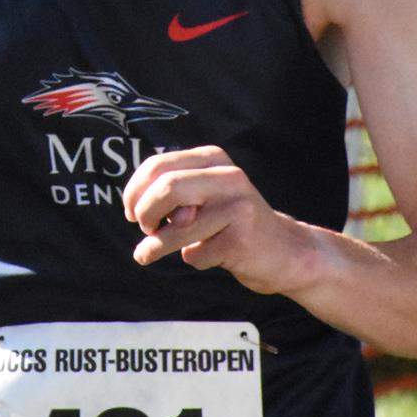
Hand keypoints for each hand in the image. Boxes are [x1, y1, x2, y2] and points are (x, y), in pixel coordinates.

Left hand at [121, 146, 320, 297]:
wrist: (287, 251)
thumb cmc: (232, 222)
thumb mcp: (204, 193)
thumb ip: (172, 192)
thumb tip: (134, 206)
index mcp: (212, 158)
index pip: (157, 166)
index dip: (134, 191)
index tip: (129, 210)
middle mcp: (227, 176)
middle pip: (166, 188)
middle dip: (145, 213)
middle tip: (144, 229)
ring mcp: (238, 207)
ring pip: (178, 227)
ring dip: (156, 246)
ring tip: (146, 254)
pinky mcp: (241, 239)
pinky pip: (196, 253)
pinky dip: (192, 259)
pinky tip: (207, 256)